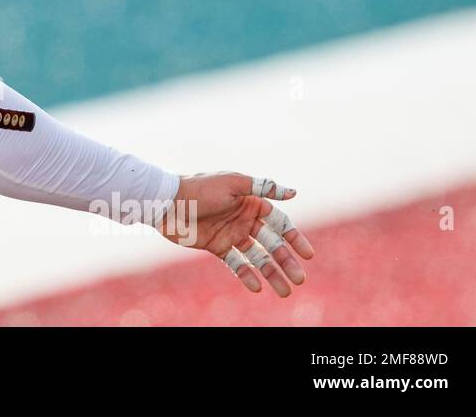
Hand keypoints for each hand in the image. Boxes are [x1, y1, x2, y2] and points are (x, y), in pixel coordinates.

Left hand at [153, 172, 314, 296]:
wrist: (167, 202)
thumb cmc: (200, 188)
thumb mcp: (233, 183)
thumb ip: (263, 188)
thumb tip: (294, 192)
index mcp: (251, 203)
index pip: (280, 224)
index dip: (295, 239)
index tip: (308, 255)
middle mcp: (245, 219)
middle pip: (272, 244)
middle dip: (287, 261)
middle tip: (300, 280)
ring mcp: (231, 234)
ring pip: (257, 257)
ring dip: (272, 273)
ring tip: (285, 291)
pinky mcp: (217, 246)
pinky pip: (236, 263)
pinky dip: (247, 275)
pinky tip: (258, 287)